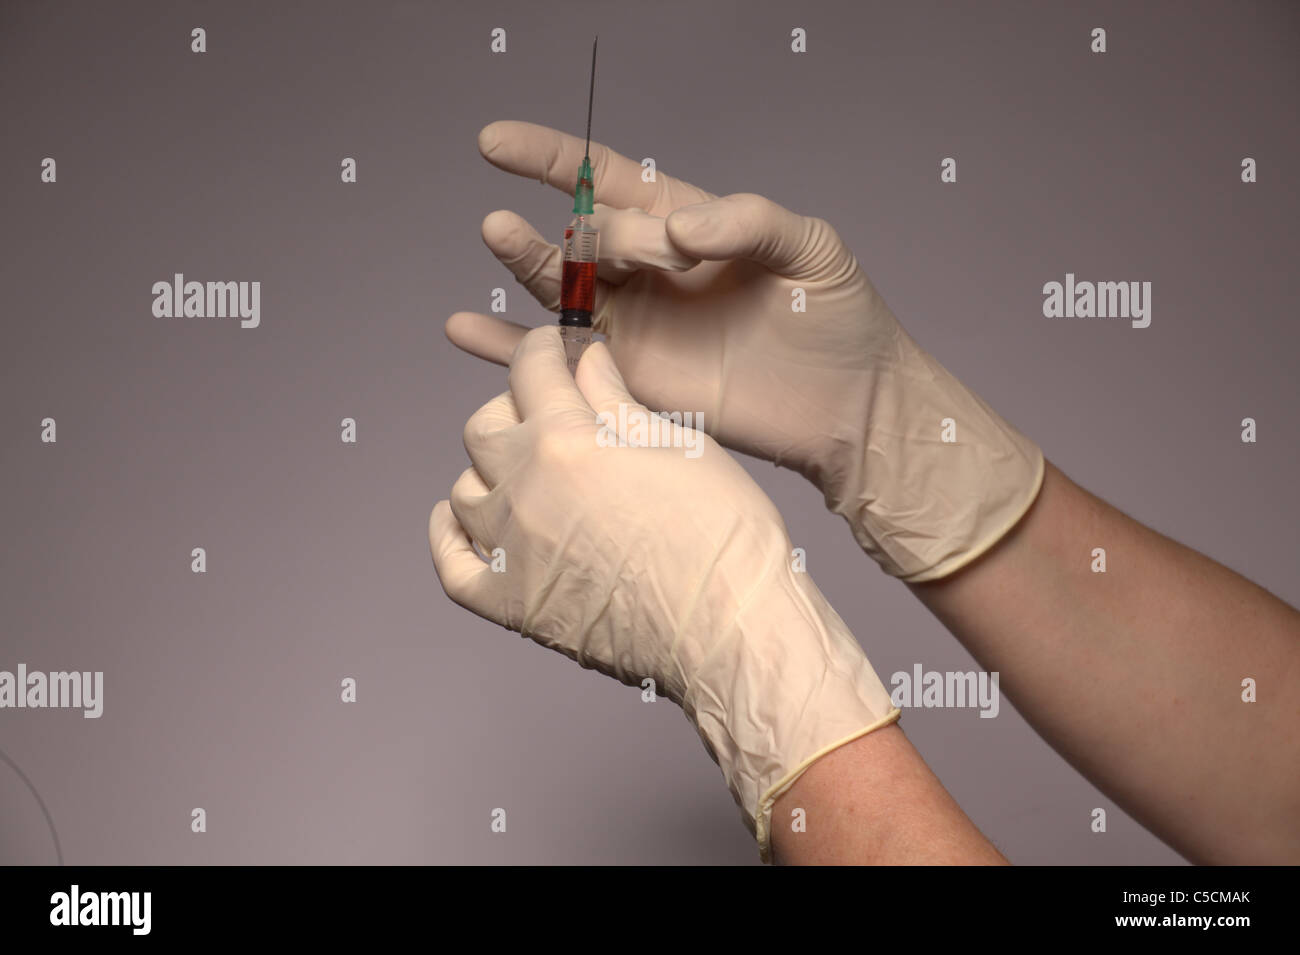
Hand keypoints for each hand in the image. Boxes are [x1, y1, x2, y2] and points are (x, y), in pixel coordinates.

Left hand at [429, 327, 897, 858]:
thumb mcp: (681, 446)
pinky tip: (464, 520)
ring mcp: (511, 550)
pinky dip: (451, 536)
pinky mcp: (510, 604)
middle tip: (552, 414)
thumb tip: (584, 362)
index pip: (530, 369)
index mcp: (568, 440)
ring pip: (465, 489)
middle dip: (515, 407)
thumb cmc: (723, 539)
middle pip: (483, 426)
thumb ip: (617, 400)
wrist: (730, 630)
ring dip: (491, 472)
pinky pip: (453, 563)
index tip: (555, 351)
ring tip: (530, 475)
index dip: (544, 350)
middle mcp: (525, 488)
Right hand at [447, 121, 1042, 580]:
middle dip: (583, 226)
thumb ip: (748, 221)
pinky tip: (463, 329)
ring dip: (523, 261)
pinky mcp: (630, 379)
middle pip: (580, 232)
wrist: (847, 405)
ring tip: (496, 231)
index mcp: (686, 225)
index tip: (499, 142)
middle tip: (628, 251)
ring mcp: (635, 326)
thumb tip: (678, 227)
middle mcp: (650, 273)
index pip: (606, 179)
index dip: (553, 158)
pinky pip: (558, 358)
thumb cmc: (839, 317)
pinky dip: (507, 348)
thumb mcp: (812, 246)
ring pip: (558, 288)